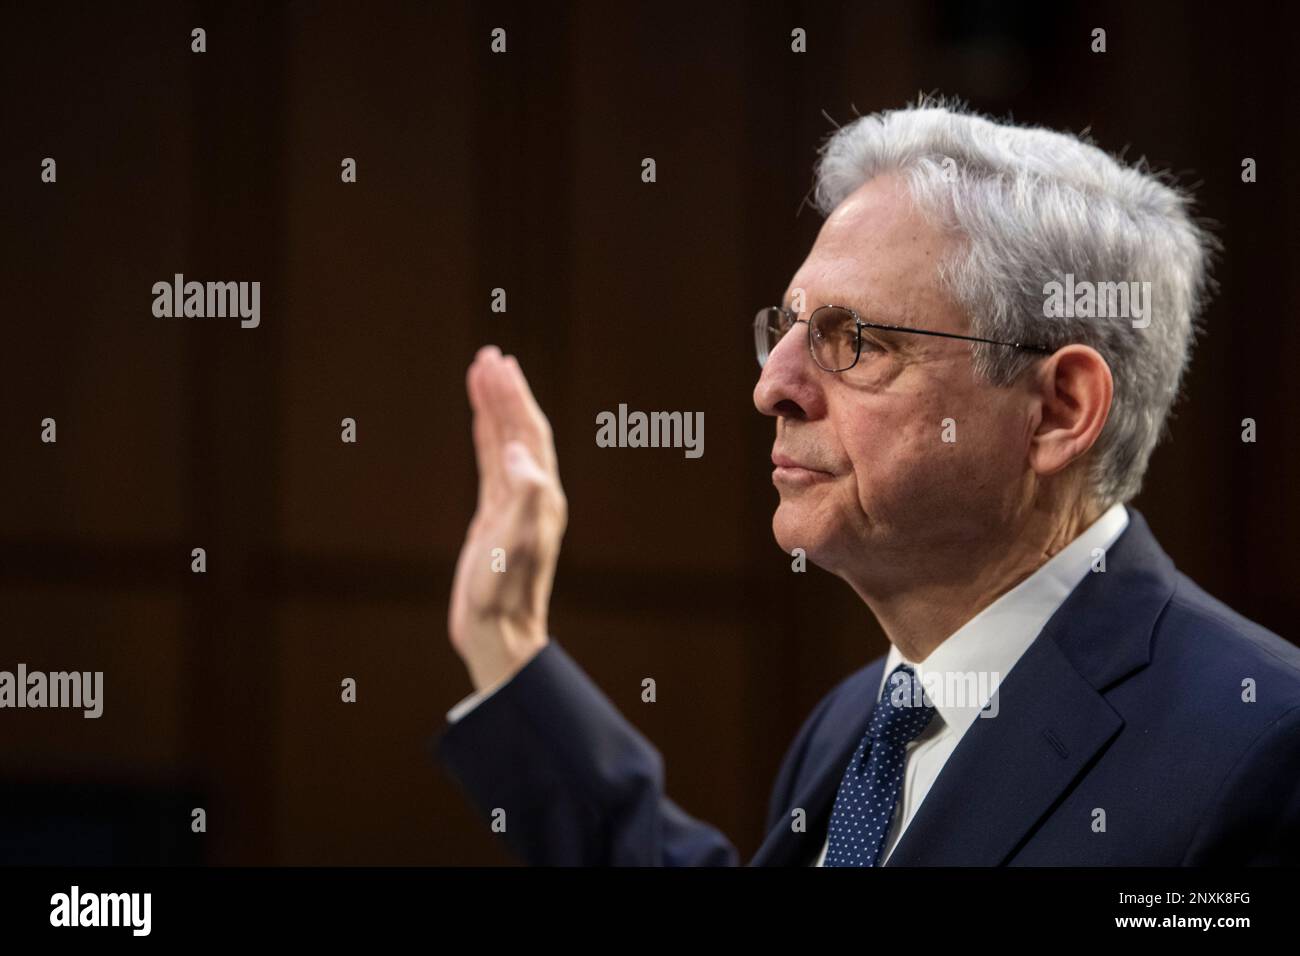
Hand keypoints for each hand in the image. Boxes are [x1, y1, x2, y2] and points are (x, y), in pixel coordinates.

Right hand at [448, 346, 566, 691]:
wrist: (499, 633)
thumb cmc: (505, 594)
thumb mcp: (513, 544)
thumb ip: (522, 496)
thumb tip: (519, 454)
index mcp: (542, 495)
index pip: (529, 432)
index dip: (514, 397)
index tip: (497, 363)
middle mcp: (533, 493)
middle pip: (520, 429)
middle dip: (505, 392)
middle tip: (489, 355)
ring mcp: (514, 503)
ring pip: (504, 442)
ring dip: (494, 407)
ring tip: (481, 373)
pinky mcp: (495, 517)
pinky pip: (491, 463)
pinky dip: (486, 435)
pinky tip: (480, 420)